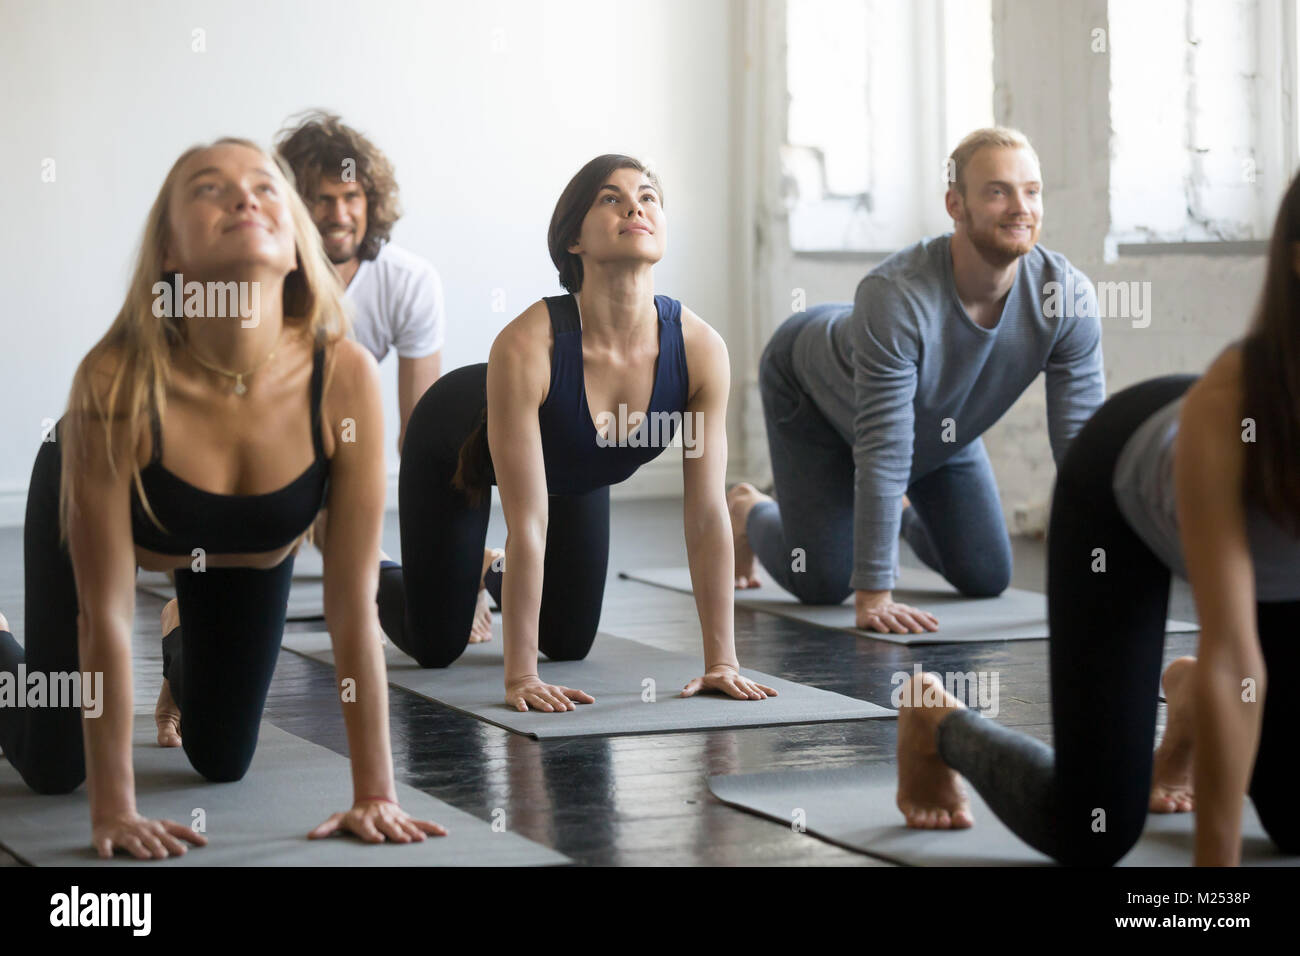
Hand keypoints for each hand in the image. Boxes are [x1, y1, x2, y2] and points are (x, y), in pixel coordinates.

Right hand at [92, 810, 207, 859]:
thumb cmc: (145, 828)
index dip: (184, 837)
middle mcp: (142, 831)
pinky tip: (107, 856)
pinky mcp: (105, 839)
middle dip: (160, 846)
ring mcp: (123, 835)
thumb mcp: (164, 828)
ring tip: (146, 857)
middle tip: (167, 855)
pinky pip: (104, 845)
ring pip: (132, 842)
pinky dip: (105, 850)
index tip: (193, 847)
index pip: (174, 831)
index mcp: (157, 828)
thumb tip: (206, 842)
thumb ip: (184, 834)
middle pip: (153, 839)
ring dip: (139, 849)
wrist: (113, 817)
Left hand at [309, 799, 446, 843]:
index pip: (368, 828)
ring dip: (415, 832)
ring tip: (421, 839)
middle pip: (390, 827)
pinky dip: (433, 827)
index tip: (378, 840)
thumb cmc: (354, 815)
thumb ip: (327, 828)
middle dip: (397, 833)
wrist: (373, 800)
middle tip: (404, 840)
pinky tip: (443, 833)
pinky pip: (421, 823)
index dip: (372, 834)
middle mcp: (382, 819)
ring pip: (406, 825)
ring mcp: (396, 819)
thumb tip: (310, 836)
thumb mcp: (339, 819)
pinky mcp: (407, 819)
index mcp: (365, 820)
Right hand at [505, 675, 594, 712]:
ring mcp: (529, 694)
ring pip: (536, 699)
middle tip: (563, 710)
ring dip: (542, 704)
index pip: (560, 696)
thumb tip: (593, 700)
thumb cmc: (545, 690)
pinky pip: (519, 701)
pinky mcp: (518, 697)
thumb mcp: (560, 691)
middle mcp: (541, 691)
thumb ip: (576, 695)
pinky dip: (521, 705)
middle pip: (549, 697)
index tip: (572, 708)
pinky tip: (524, 710)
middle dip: (556, 703)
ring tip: (549, 710)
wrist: (521, 682)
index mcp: (552, 690)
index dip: (566, 701)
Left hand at [682, 665, 776, 699]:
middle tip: (756, 699)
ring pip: (752, 686)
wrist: (720, 670)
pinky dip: (767, 689)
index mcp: (723, 681)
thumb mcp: (698, 682)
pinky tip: (775, 694)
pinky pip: (759, 686)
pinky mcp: (749, 682)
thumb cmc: (708, 680)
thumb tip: (682, 694)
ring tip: (764, 699)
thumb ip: (691, 688)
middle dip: (750, 693)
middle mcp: (735, 680)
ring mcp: (743, 681)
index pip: (731, 687)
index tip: (743, 698)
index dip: (737, 692)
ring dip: (759, 692)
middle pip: (743, 687)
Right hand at [855, 589, 938, 633]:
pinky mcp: (870, 618)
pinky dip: (880, 626)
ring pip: (890, 619)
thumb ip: (919, 616)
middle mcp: (893, 611)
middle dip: (912, 623)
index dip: (925, 620)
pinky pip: (875, 622)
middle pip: (904, 616)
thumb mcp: (905, 611)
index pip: (915, 614)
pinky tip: (885, 631)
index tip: (934, 628)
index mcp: (902, 610)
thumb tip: (935, 621)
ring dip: (897, 625)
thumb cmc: (891, 611)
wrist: (869, 603)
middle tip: (920, 631)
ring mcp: (881, 614)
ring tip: (904, 632)